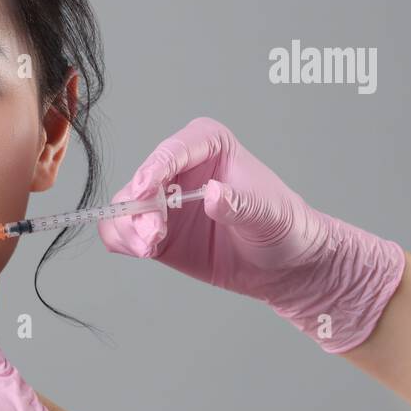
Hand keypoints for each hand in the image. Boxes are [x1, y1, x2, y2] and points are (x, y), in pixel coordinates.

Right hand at [98, 116, 405, 352]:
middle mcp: (180, 169)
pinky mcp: (154, 231)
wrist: (287, 265)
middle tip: (151, 235)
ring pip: (126, 206)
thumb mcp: (268, 214)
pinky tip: (143, 250)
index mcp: (209, 145)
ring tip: (149, 248)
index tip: (145, 190)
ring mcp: (163, 201)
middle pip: (142, 180)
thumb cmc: (284, 226)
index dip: (155, 169)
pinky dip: (125, 241)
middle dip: (140, 208)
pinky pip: (123, 231)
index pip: (174, 150)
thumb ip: (238, 204)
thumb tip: (212, 194)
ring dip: (130, 227)